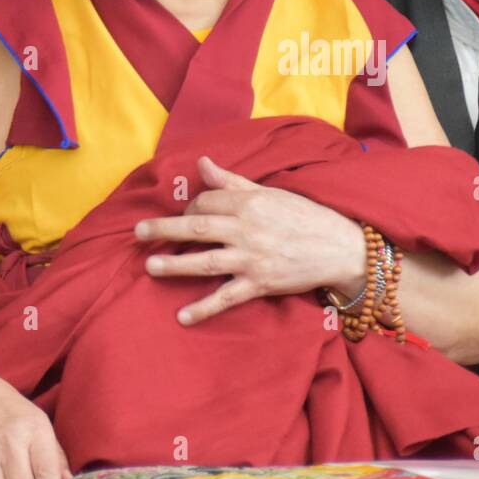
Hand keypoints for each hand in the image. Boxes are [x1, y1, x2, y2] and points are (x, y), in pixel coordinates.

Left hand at [134, 155, 366, 324]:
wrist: (340, 248)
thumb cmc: (305, 217)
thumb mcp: (269, 192)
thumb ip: (232, 181)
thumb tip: (202, 163)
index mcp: (250, 203)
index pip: (207, 202)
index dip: (189, 208)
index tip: (184, 216)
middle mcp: (247, 229)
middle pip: (197, 228)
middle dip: (164, 229)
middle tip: (138, 232)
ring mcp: (252, 259)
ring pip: (206, 261)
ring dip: (176, 265)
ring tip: (151, 266)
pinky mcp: (260, 284)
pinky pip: (227, 297)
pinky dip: (204, 308)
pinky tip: (182, 316)